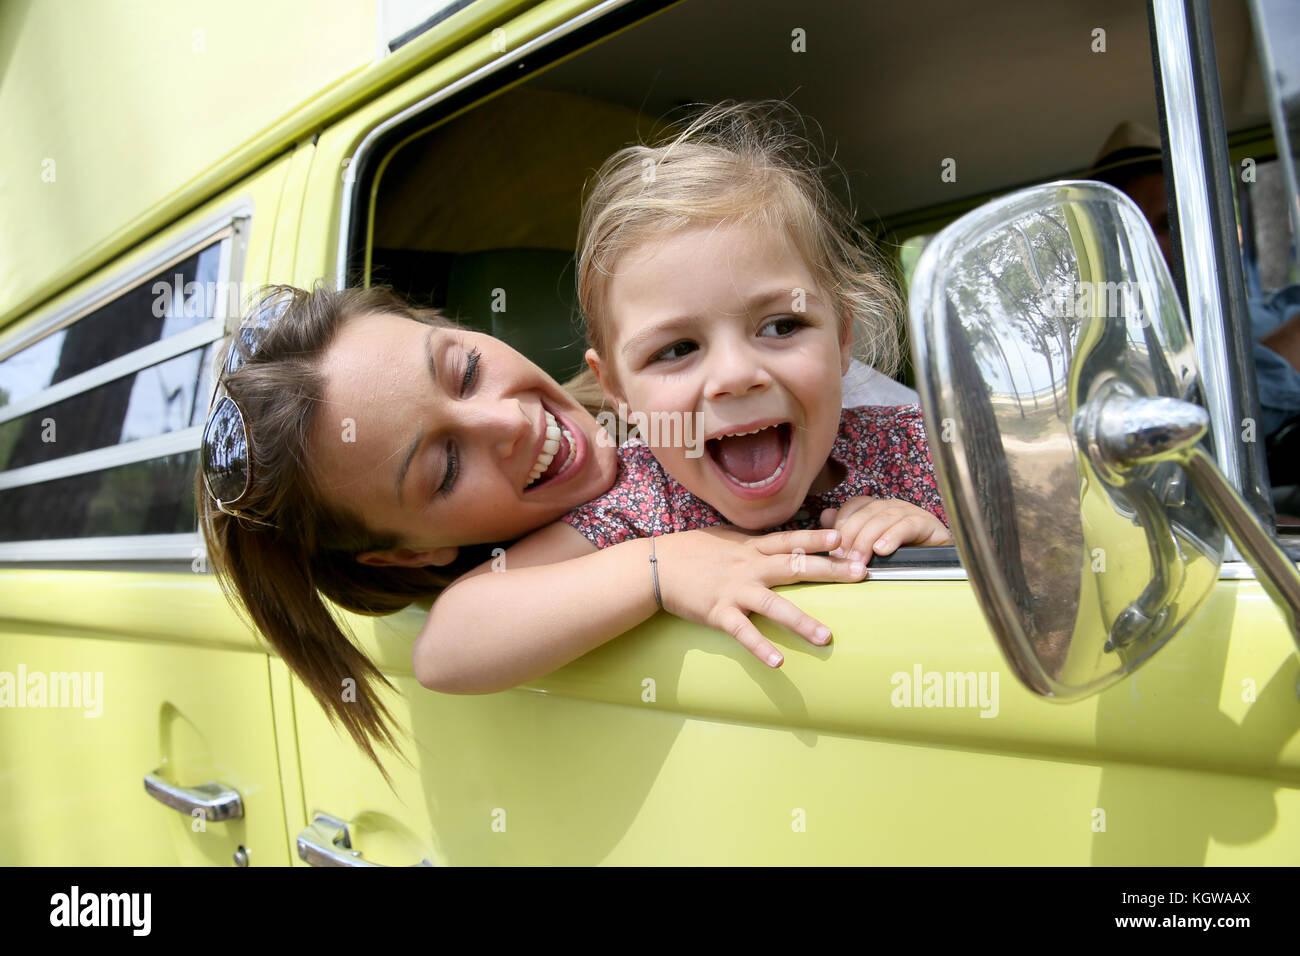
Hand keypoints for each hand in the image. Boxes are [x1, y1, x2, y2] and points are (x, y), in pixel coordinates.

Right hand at [653, 527, 865, 667]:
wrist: (656, 566)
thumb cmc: (691, 551)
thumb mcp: (727, 539)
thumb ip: (754, 543)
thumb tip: (780, 542)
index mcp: (752, 548)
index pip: (791, 540)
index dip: (818, 538)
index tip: (845, 537)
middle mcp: (749, 566)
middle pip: (795, 567)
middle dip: (830, 571)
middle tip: (861, 574)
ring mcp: (735, 590)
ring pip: (774, 605)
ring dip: (801, 621)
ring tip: (826, 638)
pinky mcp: (718, 612)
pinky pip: (743, 633)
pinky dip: (760, 647)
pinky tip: (777, 662)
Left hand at [820, 496, 951, 561]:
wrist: (938, 567)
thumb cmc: (900, 558)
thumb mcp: (868, 546)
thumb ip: (847, 530)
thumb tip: (825, 516)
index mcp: (878, 509)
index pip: (855, 505)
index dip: (842, 523)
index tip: (832, 546)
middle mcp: (894, 506)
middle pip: (867, 512)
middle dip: (852, 535)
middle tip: (842, 558)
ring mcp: (911, 512)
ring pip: (884, 518)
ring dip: (868, 539)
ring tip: (859, 559)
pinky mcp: (928, 523)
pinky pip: (907, 525)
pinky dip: (893, 536)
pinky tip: (883, 549)